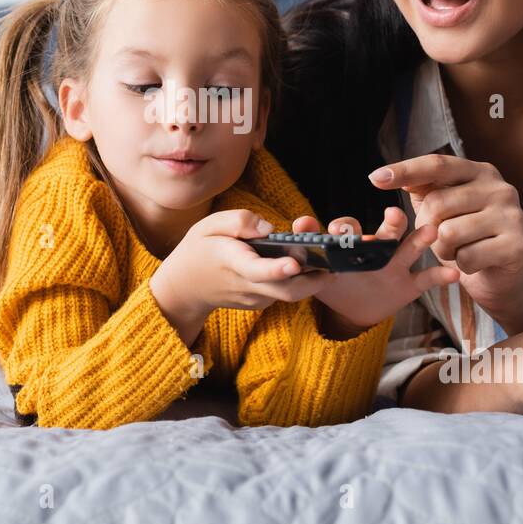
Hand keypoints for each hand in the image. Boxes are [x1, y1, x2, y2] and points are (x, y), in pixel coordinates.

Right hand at [149, 209, 323, 332]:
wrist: (184, 288)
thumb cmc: (198, 250)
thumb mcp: (208, 225)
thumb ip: (238, 221)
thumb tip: (267, 228)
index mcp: (234, 263)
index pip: (259, 270)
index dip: (279, 268)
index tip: (296, 262)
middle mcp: (248, 286)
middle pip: (287, 291)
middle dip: (315, 281)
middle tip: (337, 265)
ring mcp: (255, 298)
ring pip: (290, 293)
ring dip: (311, 280)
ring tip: (329, 261)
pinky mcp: (261, 302)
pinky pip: (284, 292)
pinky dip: (298, 280)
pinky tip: (306, 265)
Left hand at [289, 209, 458, 333]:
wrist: (353, 310)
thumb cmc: (335, 284)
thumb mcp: (317, 274)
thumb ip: (307, 258)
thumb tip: (294, 239)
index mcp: (351, 244)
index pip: (348, 229)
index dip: (344, 228)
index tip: (338, 230)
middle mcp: (376, 249)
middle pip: (385, 231)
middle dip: (390, 223)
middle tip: (393, 215)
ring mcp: (394, 265)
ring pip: (408, 248)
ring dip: (421, 239)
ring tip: (431, 231)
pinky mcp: (408, 285)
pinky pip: (426, 280)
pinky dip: (440, 276)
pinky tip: (453, 273)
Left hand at [369, 154, 522, 314]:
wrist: (501, 276)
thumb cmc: (466, 238)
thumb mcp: (444, 208)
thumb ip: (423, 189)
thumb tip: (384, 175)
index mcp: (480, 172)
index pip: (437, 165)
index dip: (405, 170)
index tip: (374, 178)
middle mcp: (500, 188)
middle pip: (437, 203)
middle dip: (427, 228)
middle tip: (440, 238)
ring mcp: (512, 215)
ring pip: (449, 233)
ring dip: (443, 250)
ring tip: (458, 250)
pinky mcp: (517, 245)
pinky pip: (467, 257)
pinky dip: (461, 265)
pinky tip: (475, 262)